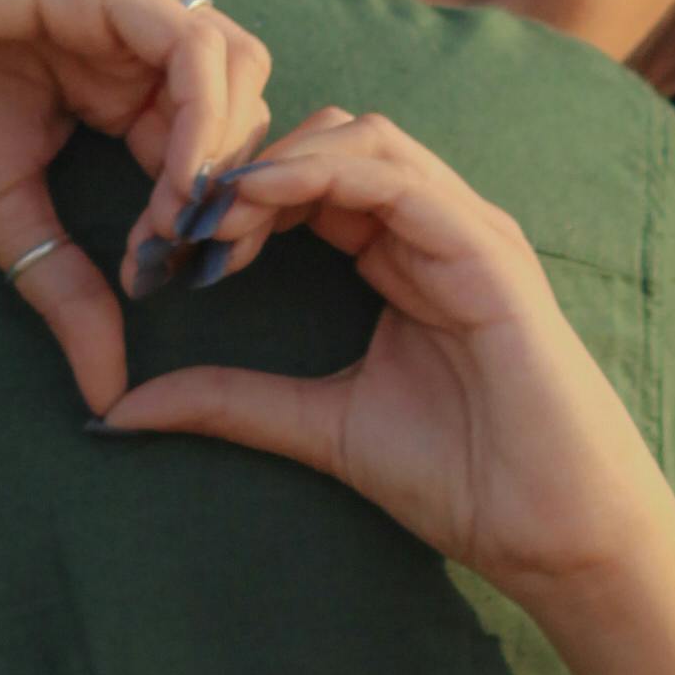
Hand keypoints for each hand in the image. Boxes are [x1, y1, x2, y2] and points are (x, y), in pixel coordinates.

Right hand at [0, 0, 271, 413]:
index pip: (216, 136)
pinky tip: (171, 181)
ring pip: (234, 63)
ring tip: (182, 222)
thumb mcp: (6, 218)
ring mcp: (118, 0)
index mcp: (119, 77)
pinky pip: (188, 44)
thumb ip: (69, 292)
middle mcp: (133, 31)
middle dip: (240, 182)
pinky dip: (199, 117)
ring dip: (226, 151)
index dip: (218, 210)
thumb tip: (108, 394)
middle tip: (197, 254)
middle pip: (246, 96)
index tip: (180, 279)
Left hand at [94, 109, 674, 674]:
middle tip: (174, 220)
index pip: (307, 183)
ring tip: (207, 210)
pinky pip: (401, 180)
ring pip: (363, 140)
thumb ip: (230, 404)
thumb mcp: (319, 429)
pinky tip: (262, 201)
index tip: (164, 244)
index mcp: (399, 258)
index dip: (231, 197)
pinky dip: (325, 172)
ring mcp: (466, 233)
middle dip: (243, 166)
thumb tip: (119, 406)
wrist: (554, 534)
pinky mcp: (488, 252)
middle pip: (327, 141)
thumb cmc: (463, 481)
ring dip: (274, 162)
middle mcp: (434, 230)